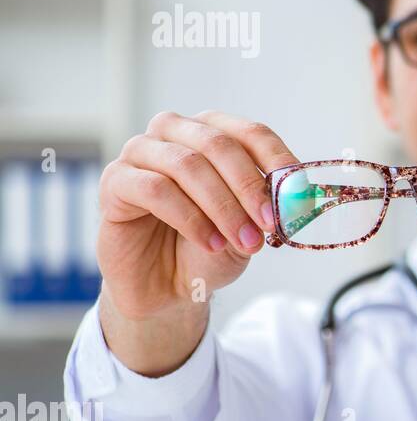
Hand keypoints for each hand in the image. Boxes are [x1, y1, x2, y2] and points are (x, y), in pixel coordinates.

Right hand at [97, 110, 298, 329]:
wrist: (168, 287)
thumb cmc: (210, 248)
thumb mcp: (250, 227)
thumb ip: (268, 206)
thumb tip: (295, 193)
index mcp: (214, 133)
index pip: (252, 133)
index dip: (278, 162)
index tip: (298, 194)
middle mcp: (176, 133)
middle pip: (219, 144)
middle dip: (249, 186)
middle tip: (269, 223)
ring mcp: (141, 152)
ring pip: (187, 166)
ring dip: (222, 207)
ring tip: (243, 241)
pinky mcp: (115, 181)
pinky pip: (155, 189)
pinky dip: (191, 218)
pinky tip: (211, 243)